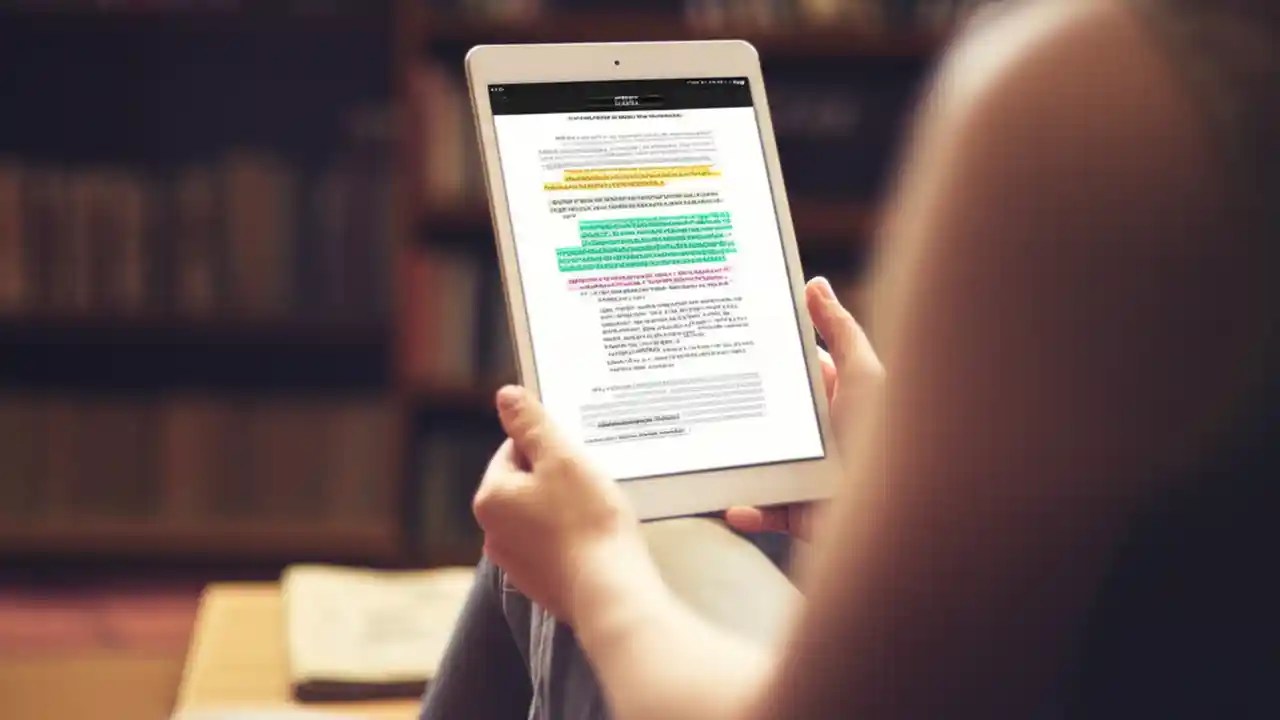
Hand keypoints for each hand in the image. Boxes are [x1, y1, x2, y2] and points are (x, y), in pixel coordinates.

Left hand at [473, 386, 656, 622]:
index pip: (514, 450)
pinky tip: (595, 538)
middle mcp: (493, 532)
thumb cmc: (587, 521)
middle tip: (591, 481)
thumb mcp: (561, 458)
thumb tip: (506, 396)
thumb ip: (530, 424)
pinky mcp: (540, 582)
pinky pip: (554, 545)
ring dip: (566, 507)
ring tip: (597, 511)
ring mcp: (515, 562)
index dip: (549, 446)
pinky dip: (572, 537)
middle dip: (558, 477)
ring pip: (541, 515)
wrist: (610, 592)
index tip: (577, 454)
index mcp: (490, 497)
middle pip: (526, 483)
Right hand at [725, 277, 882, 539]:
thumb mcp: (863, 376)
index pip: (790, 371)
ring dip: (732, 459)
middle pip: (766, 415)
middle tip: (692, 388)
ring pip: (758, 462)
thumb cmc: (888, 439)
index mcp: (833, 398)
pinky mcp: (799, 512)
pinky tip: (731, 504)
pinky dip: (745, 507)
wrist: (904, 513)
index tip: (721, 336)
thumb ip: (841, 330)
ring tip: (700, 449)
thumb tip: (816, 284)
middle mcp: (818, 435)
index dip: (760, 354)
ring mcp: (806, 474)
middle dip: (734, 406)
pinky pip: (764, 508)